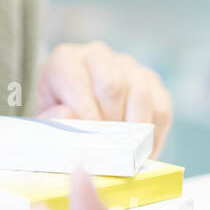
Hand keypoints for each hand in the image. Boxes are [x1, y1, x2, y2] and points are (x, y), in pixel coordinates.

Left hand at [38, 42, 173, 155]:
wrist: (78, 118)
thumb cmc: (61, 121)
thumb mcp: (47, 123)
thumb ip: (52, 121)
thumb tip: (68, 115)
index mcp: (66, 60)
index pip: (77, 80)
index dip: (84, 115)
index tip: (90, 141)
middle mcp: (98, 55)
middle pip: (112, 86)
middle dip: (110, 125)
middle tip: (107, 151)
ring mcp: (128, 66)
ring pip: (140, 95)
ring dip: (133, 131)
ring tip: (124, 154)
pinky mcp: (152, 82)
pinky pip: (161, 109)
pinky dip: (153, 136)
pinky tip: (140, 152)